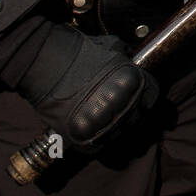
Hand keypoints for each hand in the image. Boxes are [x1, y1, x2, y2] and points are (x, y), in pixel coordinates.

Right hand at [0, 24, 157, 154]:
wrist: (44, 62)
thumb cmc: (77, 52)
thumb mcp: (111, 47)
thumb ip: (126, 58)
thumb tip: (131, 61)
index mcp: (131, 82)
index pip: (151, 98)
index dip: (144, 99)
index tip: (137, 101)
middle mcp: (120, 103)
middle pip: (135, 119)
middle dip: (128, 115)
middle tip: (113, 111)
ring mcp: (101, 122)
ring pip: (116, 135)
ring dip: (110, 129)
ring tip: (98, 119)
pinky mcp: (81, 136)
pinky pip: (95, 147)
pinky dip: (92, 142)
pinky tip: (87, 129)